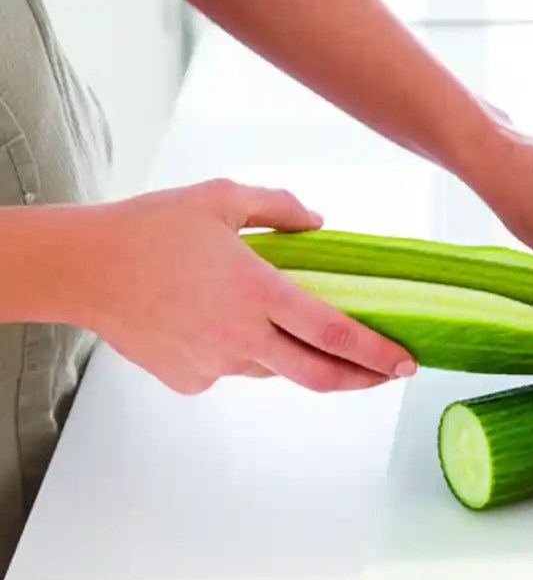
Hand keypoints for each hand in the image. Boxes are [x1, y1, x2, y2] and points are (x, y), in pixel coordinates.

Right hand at [77, 179, 416, 394]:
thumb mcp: (219, 199)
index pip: (334, 334)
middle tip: (387, 374)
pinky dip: (240, 351)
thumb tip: (319, 222)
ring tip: (276, 319)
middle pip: (318, 375)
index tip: (406, 363)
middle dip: (362, 380)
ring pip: (272, 368)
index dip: (377, 354)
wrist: (80, 268)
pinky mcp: (189, 380)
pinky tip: (213, 320)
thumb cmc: (149, 228)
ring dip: (289, 352)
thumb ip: (278, 207)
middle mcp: (240, 337)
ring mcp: (214, 364)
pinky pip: (232, 369)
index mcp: (256, 292)